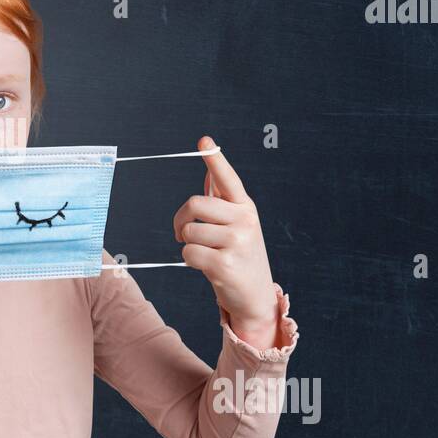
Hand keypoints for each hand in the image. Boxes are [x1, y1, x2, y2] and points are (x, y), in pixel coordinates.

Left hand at [172, 136, 278, 340]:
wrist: (255, 296)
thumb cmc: (241, 256)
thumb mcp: (238, 226)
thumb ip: (223, 203)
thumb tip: (209, 175)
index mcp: (246, 208)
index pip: (228, 179)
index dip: (215, 160)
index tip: (204, 141)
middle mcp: (244, 221)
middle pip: (195, 204)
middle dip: (181, 218)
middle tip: (183, 232)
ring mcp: (236, 243)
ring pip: (189, 231)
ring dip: (187, 243)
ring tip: (202, 252)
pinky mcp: (225, 264)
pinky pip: (188, 253)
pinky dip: (189, 260)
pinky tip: (205, 266)